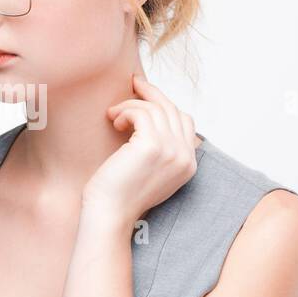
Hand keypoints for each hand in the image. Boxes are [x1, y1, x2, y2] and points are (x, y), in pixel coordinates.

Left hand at [82, 74, 200, 225]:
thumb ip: (161, 149)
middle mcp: (185, 156)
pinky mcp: (152, 145)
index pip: (185, 120)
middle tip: (133, 83)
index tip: (146, 96)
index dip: (165, 105)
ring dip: (131, 105)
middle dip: (151, 93)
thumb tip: (151, 118)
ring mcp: (171, 150)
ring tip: (114, 115)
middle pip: (173, 109)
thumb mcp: (150, 170)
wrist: (109, 213)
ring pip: (155, 108)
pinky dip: (125, 111)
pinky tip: (114, 121)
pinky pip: (141, 112)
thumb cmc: (120, 193)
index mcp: (188, 164)